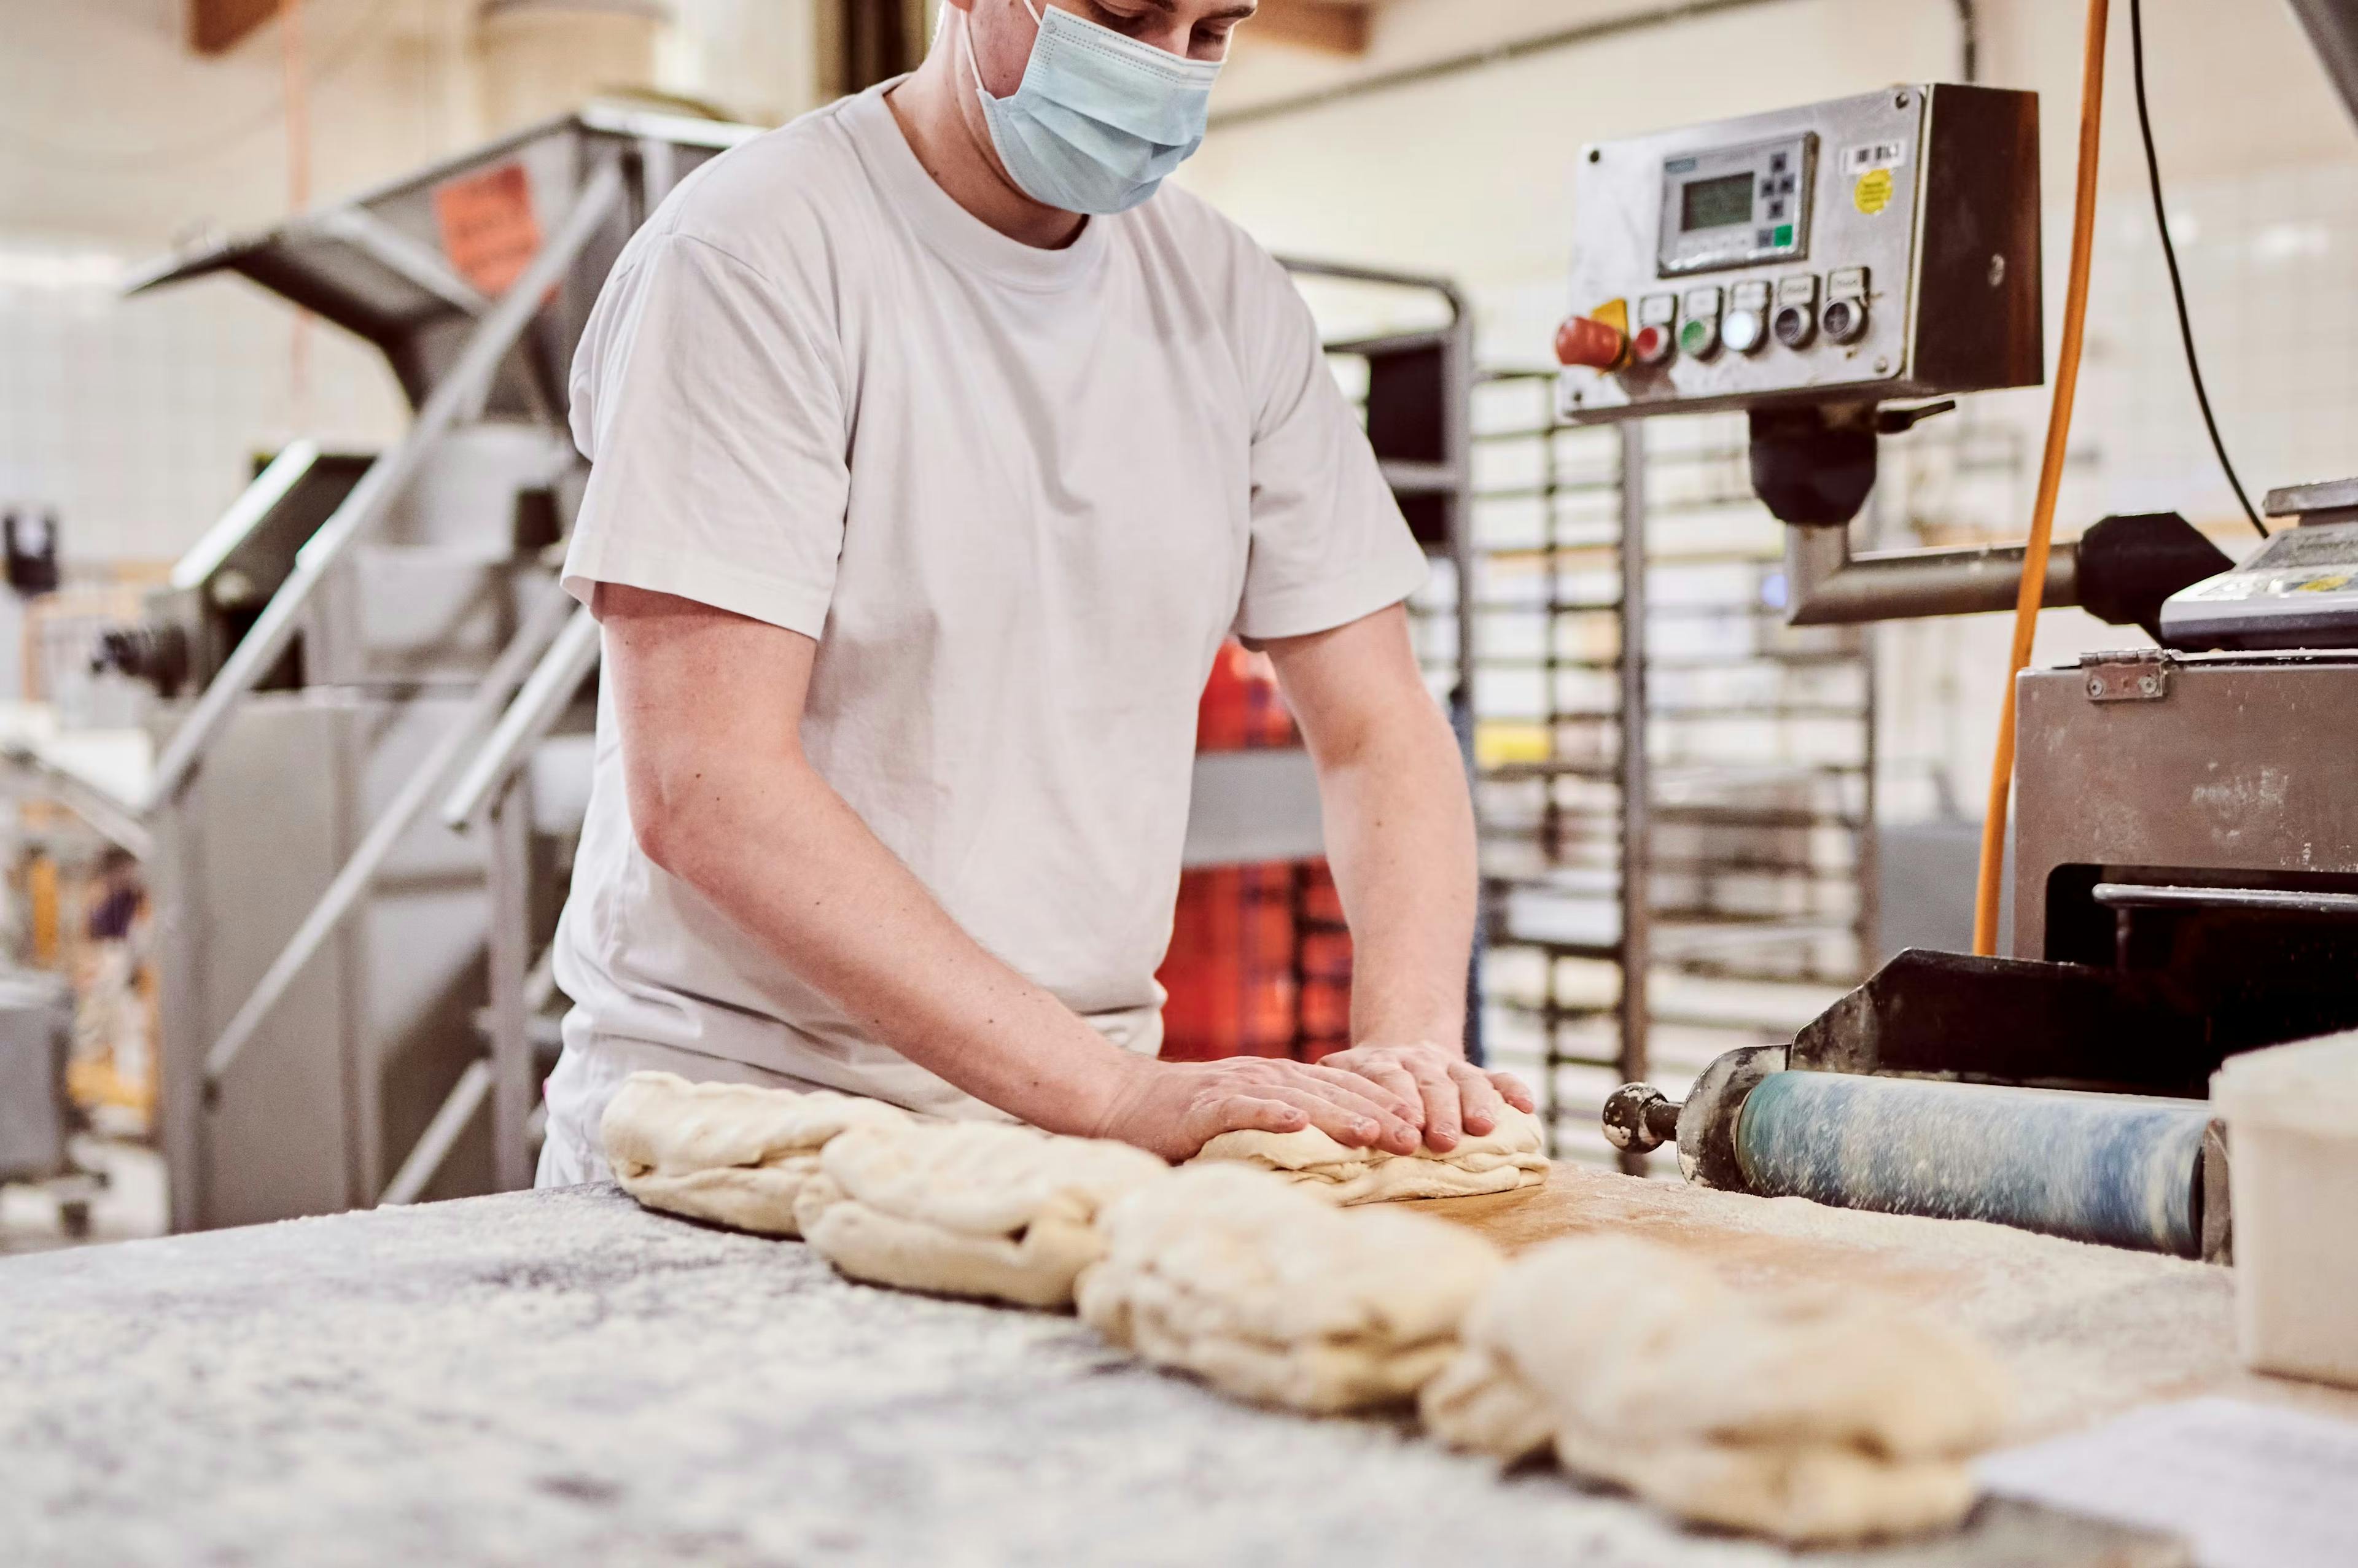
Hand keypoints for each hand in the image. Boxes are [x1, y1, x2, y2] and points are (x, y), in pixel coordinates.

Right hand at [1091, 1054, 1425, 1163]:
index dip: (1384, 1102)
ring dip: (1338, 1114)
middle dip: (1379, 1113)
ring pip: (1297, 1098)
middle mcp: (1263, 1078)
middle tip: (1419, 1138)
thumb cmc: (1182, 1120)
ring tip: (1376, 1132)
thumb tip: (1334, 1171)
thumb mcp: (1244, 1122)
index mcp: (1278, 1082)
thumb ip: (1283, 1137)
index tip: (1423, 1126)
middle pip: (1332, 1092)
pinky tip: (1294, 1122)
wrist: (1118, 1099)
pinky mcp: (1202, 1104)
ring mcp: (1233, 1088)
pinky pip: (1240, 1106)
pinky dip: (1267, 1111)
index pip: (1342, 1086)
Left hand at [1315, 1043, 1535, 1153]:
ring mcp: (1449, 1065)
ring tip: (1484, 1128)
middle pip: (1429, 1082)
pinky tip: (1526, 1107)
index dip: (1397, 1104)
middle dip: (1438, 1111)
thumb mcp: (1336, 1079)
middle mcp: (1416, 1062)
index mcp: (1378, 1063)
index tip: (1405, 1133)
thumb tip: (1303, 1117)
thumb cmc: (1360, 1083)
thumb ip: (1327, 1095)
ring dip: (1477, 1101)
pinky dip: (1512, 1089)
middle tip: (1443, 1140)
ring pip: (1466, 1078)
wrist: (1398, 1042)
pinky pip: (1497, 1076)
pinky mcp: (1476, 1072)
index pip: (1386, 1079)